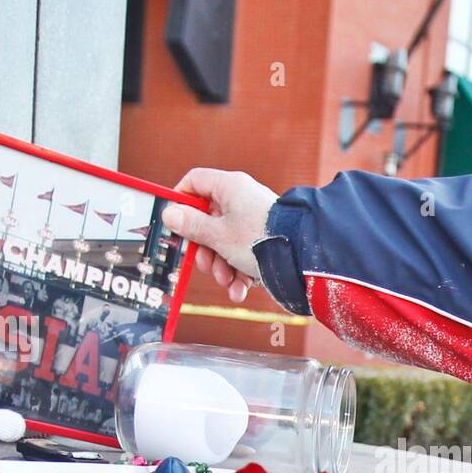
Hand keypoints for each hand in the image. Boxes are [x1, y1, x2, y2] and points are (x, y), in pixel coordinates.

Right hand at [161, 169, 277, 302]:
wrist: (302, 259)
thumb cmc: (260, 239)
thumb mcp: (218, 235)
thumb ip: (191, 225)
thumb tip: (169, 213)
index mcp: (229, 188)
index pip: (195, 181)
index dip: (181, 199)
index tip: (174, 221)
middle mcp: (242, 200)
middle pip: (209, 221)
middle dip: (205, 249)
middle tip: (204, 265)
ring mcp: (254, 222)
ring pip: (226, 243)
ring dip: (222, 266)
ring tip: (227, 281)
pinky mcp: (265, 242)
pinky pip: (244, 255)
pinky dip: (239, 274)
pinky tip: (239, 291)